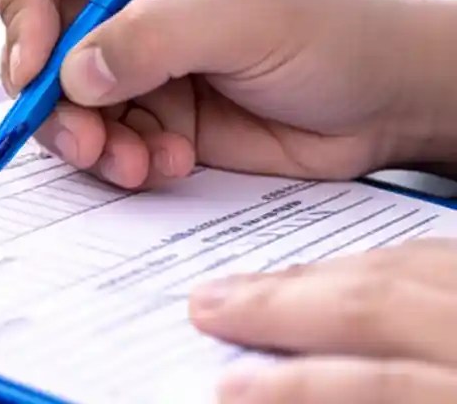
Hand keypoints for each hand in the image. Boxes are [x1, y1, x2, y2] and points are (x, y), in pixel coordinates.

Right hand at [0, 0, 428, 188]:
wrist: (387, 105)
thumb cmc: (336, 33)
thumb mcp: (247, 17)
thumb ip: (154, 36)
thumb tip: (74, 73)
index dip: (20, 8)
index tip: (41, 65)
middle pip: (31, 38)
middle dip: (48, 94)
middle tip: (84, 135)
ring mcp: (128, 57)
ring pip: (54, 99)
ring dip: (85, 138)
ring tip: (135, 161)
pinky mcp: (143, 112)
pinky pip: (95, 139)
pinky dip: (120, 160)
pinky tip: (169, 162)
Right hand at [189, 238, 456, 402]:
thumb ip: (376, 398)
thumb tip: (282, 390)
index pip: (385, 384)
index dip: (299, 386)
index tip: (228, 386)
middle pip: (375, 304)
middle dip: (278, 306)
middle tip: (206, 306)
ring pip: (401, 265)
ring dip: (316, 275)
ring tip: (250, 286)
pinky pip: (437, 251)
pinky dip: (378, 260)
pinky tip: (340, 269)